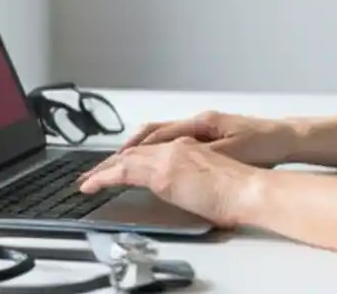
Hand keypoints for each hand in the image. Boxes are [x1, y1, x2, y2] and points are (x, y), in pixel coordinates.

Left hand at [77, 137, 263, 228]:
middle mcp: (177, 146)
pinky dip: (104, 177)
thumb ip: (195, 180)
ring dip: (104, 168)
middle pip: (136, 150)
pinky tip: (91, 185)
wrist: (250, 188)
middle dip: (113, 161)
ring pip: (127, 157)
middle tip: (94, 173)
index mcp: (189, 147)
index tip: (119, 166)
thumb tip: (189, 191)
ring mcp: (169, 156)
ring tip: (87, 180)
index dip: (132, 157)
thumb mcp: (213, 179)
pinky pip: (125, 171)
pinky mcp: (164, 172)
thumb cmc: (240, 189)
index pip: (152, 149)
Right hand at [89, 110, 299, 170]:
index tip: (113, 162)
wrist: (287, 138)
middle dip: (129, 147)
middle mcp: (199, 122)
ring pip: (162, 135)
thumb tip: (176, 156)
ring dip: (142, 147)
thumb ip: (204, 154)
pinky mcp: (210, 137)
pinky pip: (174, 141)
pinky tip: (153, 162)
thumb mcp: (233, 151)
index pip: (157, 134)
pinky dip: (157, 150)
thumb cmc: (265, 143)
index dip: (133, 150)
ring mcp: (204, 128)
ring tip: (122, 163)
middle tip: (107, 164)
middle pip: (154, 131)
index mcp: (202, 123)